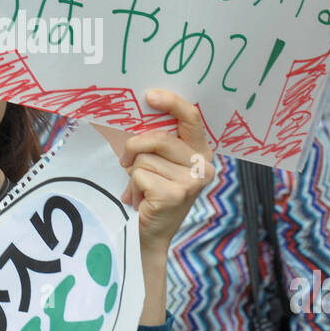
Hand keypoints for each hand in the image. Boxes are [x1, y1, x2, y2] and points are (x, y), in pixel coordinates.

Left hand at [117, 89, 213, 250]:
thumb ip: (156, 140)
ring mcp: (192, 181)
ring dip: (134, 173)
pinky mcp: (176, 194)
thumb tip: (137, 110)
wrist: (150, 235)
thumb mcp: (159, 162)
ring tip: (142, 189)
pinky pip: (140, 174)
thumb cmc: (151, 193)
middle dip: (134, 147)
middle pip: (159, 137)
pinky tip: (142, 200)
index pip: (191, 118)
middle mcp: (203, 165)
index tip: (150, 95)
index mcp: (201, 152)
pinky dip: (133, 187)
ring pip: (145, 158)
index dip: (171, 102)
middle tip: (126, 162)